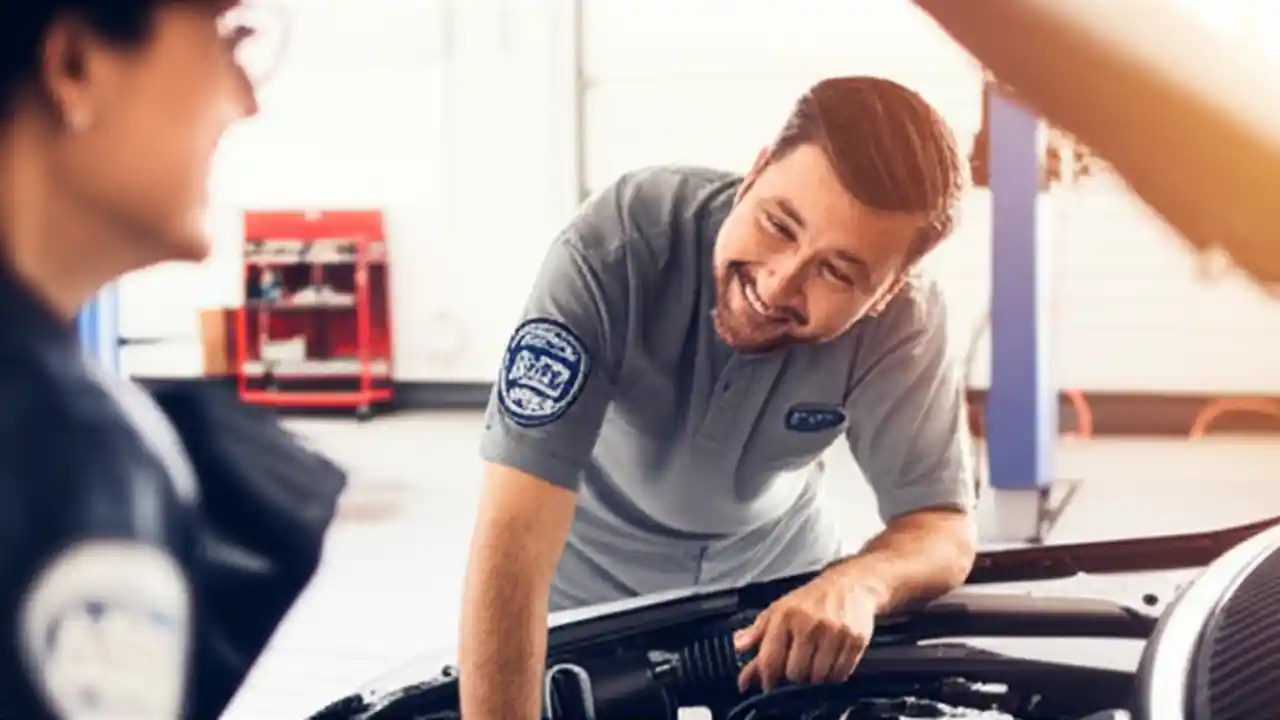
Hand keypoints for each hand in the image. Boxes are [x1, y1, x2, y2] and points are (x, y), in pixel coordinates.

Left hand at [733, 574, 878, 692]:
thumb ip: (757, 631)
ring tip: (814, 664)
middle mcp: (809, 624)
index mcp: (785, 615)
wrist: (850, 584)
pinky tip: (830, 663)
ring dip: (814, 678)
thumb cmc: (811, 599)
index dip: (767, 678)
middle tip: (796, 668)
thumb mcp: (779, 609)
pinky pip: (840, 674)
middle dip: (793, 676)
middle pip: (795, 673)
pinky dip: (834, 675)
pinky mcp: (855, 640)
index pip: (770, 660)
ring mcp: (834, 633)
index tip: (768, 684)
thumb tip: (737, 648)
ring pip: (818, 677)